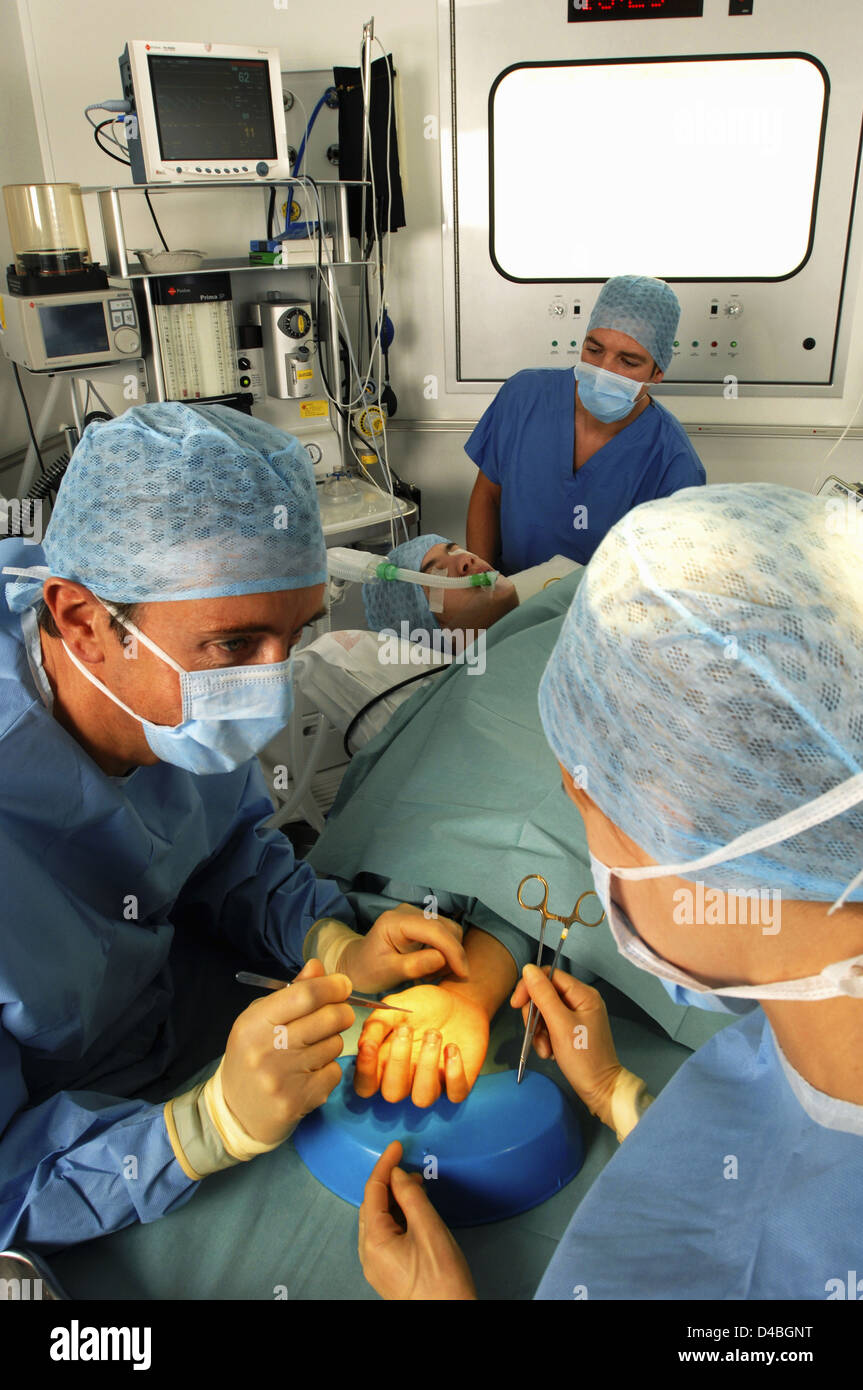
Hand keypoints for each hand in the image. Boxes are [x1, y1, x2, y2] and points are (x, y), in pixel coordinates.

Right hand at [222, 959, 353, 1144]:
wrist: (237, 1113)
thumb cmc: (252, 1057)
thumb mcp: (260, 1020)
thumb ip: (291, 993)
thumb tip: (318, 966)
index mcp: (255, 1023)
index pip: (305, 995)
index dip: (332, 986)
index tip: (343, 984)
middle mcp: (269, 1049)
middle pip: (329, 1017)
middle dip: (343, 1011)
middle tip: (339, 1013)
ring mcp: (286, 1077)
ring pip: (335, 1044)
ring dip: (331, 1041)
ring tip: (311, 1048)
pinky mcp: (302, 1099)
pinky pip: (334, 1071)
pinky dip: (328, 1068)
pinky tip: (309, 1073)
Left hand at [339, 903, 468, 994]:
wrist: (357, 965)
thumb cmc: (368, 970)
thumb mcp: (388, 972)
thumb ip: (414, 965)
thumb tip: (442, 958)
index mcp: (396, 921)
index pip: (435, 930)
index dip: (453, 951)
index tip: (463, 973)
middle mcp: (408, 912)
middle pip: (447, 928)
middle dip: (452, 954)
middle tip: (440, 977)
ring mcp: (416, 915)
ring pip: (450, 931)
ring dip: (449, 954)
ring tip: (431, 973)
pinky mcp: (422, 923)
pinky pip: (445, 935)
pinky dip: (445, 952)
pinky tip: (430, 966)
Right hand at [354, 983, 488, 1106]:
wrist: (458, 999)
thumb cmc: (422, 1007)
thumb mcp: (395, 1007)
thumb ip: (376, 1024)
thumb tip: (363, 1045)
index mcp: (384, 1064)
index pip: (365, 1086)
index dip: (365, 1073)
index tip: (370, 1047)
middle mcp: (406, 1080)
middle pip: (393, 1094)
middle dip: (398, 1062)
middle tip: (406, 1029)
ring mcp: (432, 1084)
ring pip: (423, 1098)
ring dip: (427, 1065)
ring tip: (433, 1034)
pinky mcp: (458, 1083)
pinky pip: (455, 1094)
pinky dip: (454, 1072)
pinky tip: (452, 1047)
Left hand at [359, 1141, 475, 1299]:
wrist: (450, 1320)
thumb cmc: (442, 1279)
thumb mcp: (430, 1230)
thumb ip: (412, 1198)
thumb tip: (398, 1175)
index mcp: (373, 1241)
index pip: (373, 1191)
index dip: (385, 1165)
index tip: (397, 1146)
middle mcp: (368, 1254)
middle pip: (371, 1206)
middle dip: (388, 1182)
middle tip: (410, 1168)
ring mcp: (376, 1266)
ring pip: (378, 1221)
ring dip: (393, 1200)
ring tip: (416, 1188)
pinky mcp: (388, 1273)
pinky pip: (386, 1236)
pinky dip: (397, 1218)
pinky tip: (414, 1213)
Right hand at [511, 964, 622, 1121]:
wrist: (600, 1090)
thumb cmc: (583, 1058)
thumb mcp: (560, 1025)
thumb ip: (543, 995)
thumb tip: (528, 969)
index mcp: (583, 994)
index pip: (549, 975)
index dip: (530, 987)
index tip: (516, 1004)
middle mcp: (581, 1001)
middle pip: (544, 994)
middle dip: (535, 1015)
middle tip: (534, 1034)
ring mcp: (577, 1016)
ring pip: (544, 1012)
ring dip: (538, 1031)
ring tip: (546, 1049)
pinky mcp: (572, 1030)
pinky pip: (550, 1026)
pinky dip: (545, 1039)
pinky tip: (550, 1053)